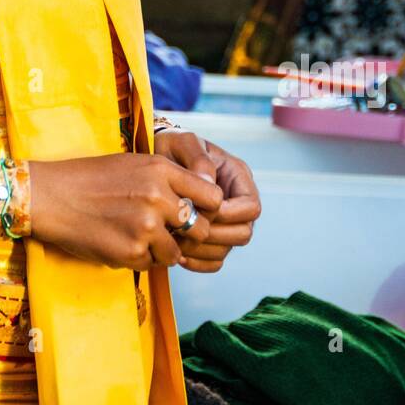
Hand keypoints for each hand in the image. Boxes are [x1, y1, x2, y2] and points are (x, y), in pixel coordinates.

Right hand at [29, 152, 223, 272]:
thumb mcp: (137, 164)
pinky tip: (121, 241)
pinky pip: (152, 264)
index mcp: (161, 170)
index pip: (212, 196)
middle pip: (200, 228)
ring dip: (163, 249)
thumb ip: (172, 179)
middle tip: (169, 231)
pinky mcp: (131, 252)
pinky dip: (141, 258)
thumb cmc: (94, 178)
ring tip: (138, 236)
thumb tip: (210, 199)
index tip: (196, 212)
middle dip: (188, 234)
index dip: (208, 208)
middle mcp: (157, 197)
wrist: (52, 196)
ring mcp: (145, 227)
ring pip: (177, 252)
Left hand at [154, 129, 260, 272]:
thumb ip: (197, 159)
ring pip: (227, 249)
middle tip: (184, 229)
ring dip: (202, 250)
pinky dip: (197, 262)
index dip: (229, 213)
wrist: (152, 158)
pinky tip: (176, 253)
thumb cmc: (170, 145)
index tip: (200, 209)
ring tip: (175, 241)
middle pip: (244, 233)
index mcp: (237, 177)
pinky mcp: (209, 237)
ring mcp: (224, 222)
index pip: (251, 207)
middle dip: (214, 234)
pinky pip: (213, 261)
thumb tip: (208, 183)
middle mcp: (236, 202)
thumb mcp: (181, 142)